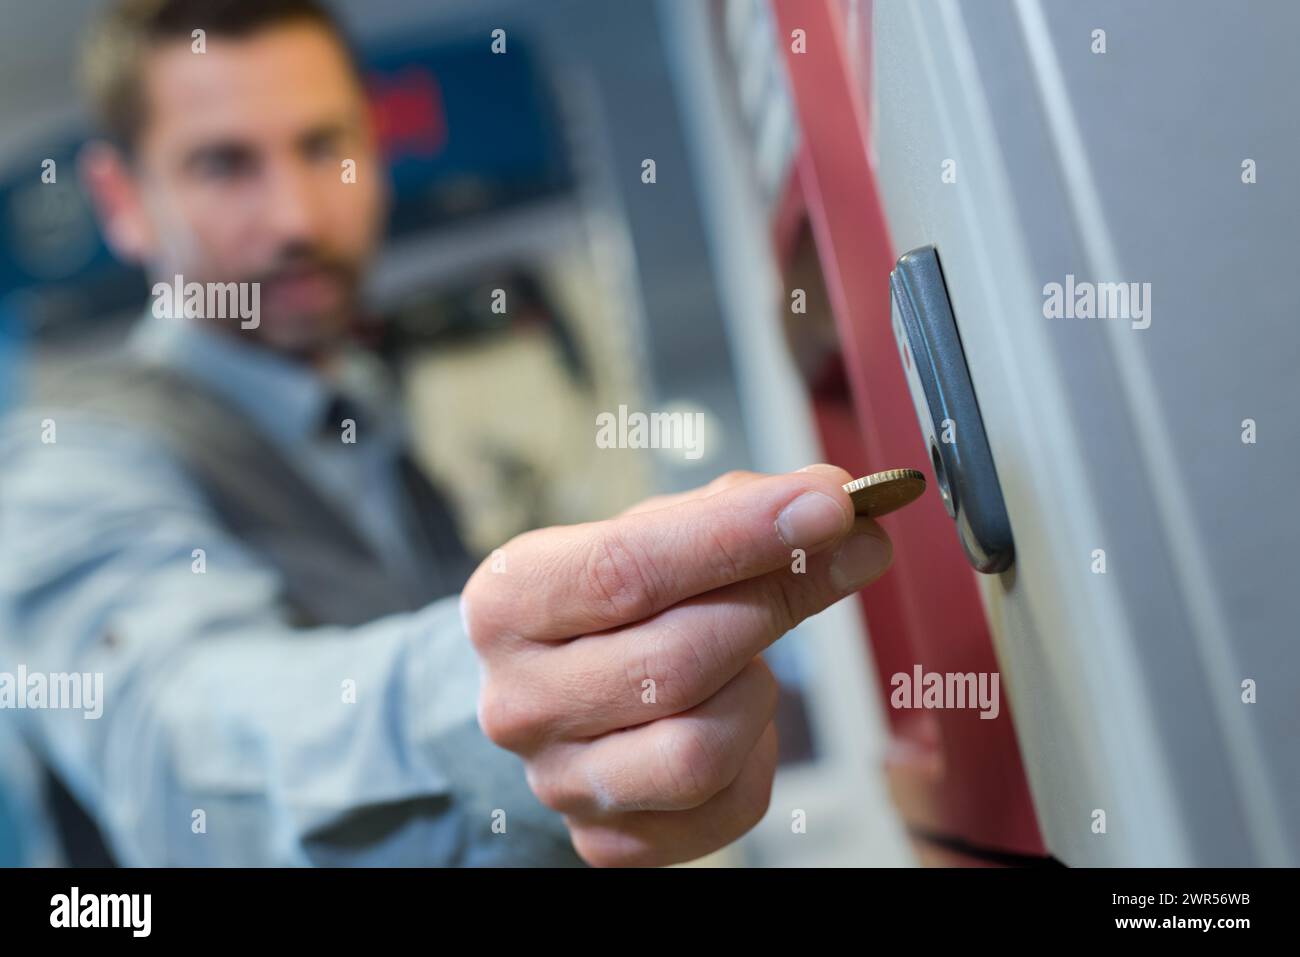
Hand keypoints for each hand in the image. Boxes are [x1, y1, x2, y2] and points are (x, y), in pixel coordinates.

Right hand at [461, 464, 891, 865]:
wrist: (557, 690)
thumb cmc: (612, 600)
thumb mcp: (649, 533)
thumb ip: (733, 511)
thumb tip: (832, 504)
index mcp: (508, 602)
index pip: (624, 569)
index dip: (737, 536)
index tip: (827, 506)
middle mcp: (518, 700)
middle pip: (676, 660)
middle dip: (773, 601)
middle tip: (837, 555)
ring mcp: (559, 781)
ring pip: (702, 748)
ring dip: (757, 691)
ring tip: (749, 658)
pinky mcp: (609, 841)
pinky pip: (725, 804)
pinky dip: (758, 754)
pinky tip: (737, 718)